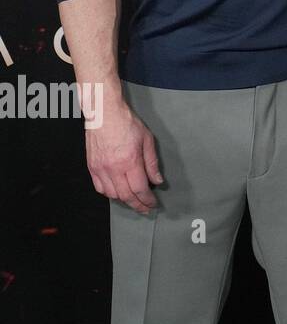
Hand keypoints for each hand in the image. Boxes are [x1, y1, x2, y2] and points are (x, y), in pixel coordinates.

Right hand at [86, 96, 163, 213]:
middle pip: (126, 196)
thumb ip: (152, 163)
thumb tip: (157, 180)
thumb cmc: (126, 123)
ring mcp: (100, 169)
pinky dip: (110, 194)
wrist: (104, 114)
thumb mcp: (147, 140)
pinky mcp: (91, 167)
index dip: (147, 200)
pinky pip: (100, 188)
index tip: (153, 204)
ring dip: (124, 201)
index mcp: (129, 161)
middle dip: (137, 205)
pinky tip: (118, 192)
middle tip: (145, 209)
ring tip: (134, 201)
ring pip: (112, 195)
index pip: (140, 189)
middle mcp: (113, 168)